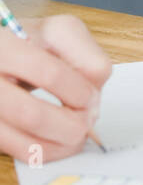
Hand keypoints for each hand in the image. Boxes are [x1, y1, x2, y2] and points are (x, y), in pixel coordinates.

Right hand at [0, 14, 111, 163]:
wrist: (1, 55)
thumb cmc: (33, 44)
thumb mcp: (62, 33)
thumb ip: (86, 58)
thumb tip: (91, 100)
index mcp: (4, 44)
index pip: (50, 75)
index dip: (79, 93)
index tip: (91, 98)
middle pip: (31, 115)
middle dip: (71, 125)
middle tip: (87, 121)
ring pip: (22, 141)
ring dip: (60, 144)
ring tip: (76, 134)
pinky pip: (17, 151)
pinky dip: (44, 152)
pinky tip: (57, 142)